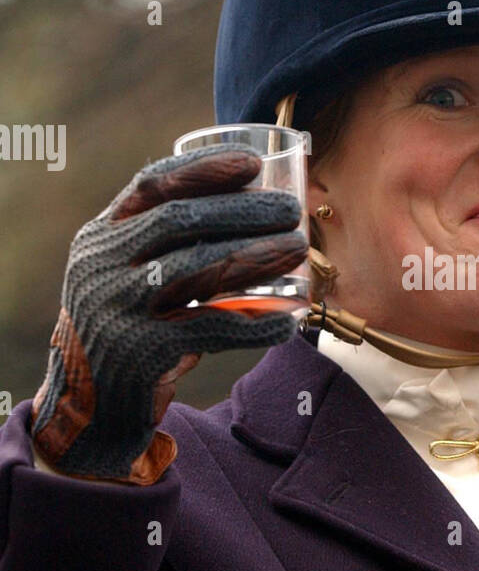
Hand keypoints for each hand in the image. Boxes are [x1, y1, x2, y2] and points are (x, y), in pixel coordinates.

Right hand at [30, 143, 307, 483]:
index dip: (203, 169)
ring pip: (198, 268)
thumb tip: (250, 206)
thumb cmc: (126, 328)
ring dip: (257, 256)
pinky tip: (287, 319)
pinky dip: (254, 324)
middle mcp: (102, 266)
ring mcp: (118, 308)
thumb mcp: (127, 277)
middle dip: (242, 210)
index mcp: (100, 237)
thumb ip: (166, 244)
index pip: (150, 185)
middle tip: (289, 210)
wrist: (88, 406)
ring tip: (298, 249)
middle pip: (180, 220)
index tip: (251, 163)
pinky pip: (211, 328)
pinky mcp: (141, 351)